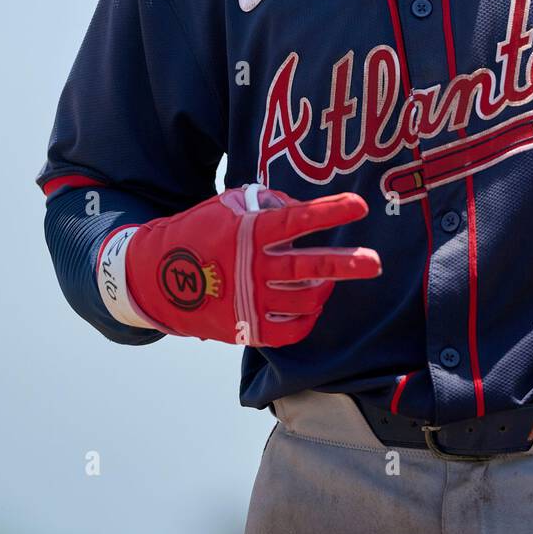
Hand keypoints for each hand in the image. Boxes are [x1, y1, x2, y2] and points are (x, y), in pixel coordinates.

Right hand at [103, 184, 380, 344]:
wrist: (157, 278)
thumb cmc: (198, 233)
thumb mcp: (227, 205)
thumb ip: (267, 202)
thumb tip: (300, 207)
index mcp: (248, 233)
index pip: (297, 220)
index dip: (329, 212)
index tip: (360, 205)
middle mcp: (251, 269)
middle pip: (308, 268)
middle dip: (346, 264)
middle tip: (375, 262)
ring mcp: (249, 303)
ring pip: (305, 300)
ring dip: (324, 288)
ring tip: (328, 279)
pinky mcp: (246, 329)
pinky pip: (291, 331)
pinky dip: (307, 318)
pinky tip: (311, 305)